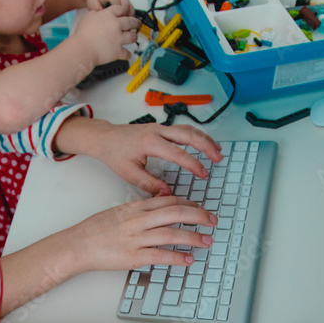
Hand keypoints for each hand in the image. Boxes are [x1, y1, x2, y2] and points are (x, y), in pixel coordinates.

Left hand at [54, 118, 224, 195]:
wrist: (105, 138)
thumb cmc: (115, 154)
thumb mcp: (129, 173)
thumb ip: (150, 184)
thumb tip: (167, 195)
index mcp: (149, 142)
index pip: (177, 153)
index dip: (193, 164)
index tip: (203, 174)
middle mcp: (157, 131)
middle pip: (188, 135)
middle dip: (206, 146)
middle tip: (218, 158)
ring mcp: (160, 127)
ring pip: (188, 129)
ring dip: (205, 139)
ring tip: (217, 151)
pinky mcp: (161, 128)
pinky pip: (183, 129)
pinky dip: (197, 136)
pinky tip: (204, 144)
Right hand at [59, 195, 217, 271]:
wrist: (77, 245)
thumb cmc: (93, 231)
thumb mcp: (117, 213)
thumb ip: (137, 212)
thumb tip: (155, 211)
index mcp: (135, 208)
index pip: (168, 201)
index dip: (189, 203)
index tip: (200, 208)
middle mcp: (139, 220)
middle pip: (176, 213)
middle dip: (199, 216)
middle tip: (212, 220)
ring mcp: (137, 238)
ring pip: (172, 234)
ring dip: (193, 237)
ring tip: (207, 240)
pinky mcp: (133, 256)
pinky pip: (160, 256)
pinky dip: (177, 257)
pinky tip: (188, 259)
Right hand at [69, 4, 138, 66]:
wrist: (82, 49)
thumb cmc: (82, 35)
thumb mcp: (88, 17)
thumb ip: (95, 14)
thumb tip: (98, 14)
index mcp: (108, 15)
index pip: (120, 9)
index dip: (124, 11)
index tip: (126, 13)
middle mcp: (116, 25)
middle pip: (131, 22)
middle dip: (136, 23)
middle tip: (137, 24)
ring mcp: (119, 39)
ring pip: (132, 37)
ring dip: (134, 37)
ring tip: (135, 38)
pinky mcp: (118, 51)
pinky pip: (126, 53)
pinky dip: (127, 55)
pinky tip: (128, 55)